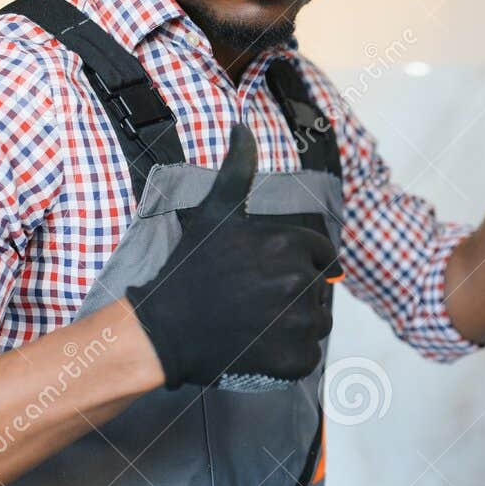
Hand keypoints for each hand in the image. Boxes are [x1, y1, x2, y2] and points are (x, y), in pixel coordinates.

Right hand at [125, 124, 337, 388]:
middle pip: (319, 289)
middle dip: (294, 293)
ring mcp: (299, 323)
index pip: (322, 254)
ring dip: (294, 324)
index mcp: (290, 244)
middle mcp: (301, 281)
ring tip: (254, 322)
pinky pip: (308, 356)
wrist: (162, 331)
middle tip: (254, 301)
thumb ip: (238, 169)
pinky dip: (288, 356)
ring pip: (316, 322)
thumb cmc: (189, 270)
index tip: (265, 274)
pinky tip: (257, 347)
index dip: (298, 262)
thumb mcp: (214, 213)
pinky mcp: (295, 359)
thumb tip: (242, 125)